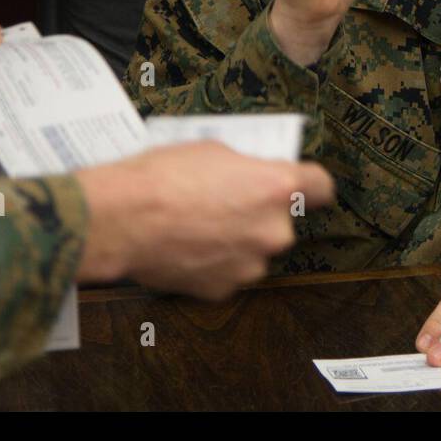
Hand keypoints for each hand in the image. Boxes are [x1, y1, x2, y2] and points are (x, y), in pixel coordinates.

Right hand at [74, 141, 334, 299]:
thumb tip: (250, 173)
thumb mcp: (212, 150)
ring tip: (197, 225)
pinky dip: (213, 262)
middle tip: (224, 201)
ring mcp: (250, 264)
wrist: (119, 220)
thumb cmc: (160, 178)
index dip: (310, 184)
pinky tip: (186, 246)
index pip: (321, 186)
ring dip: (236, 240)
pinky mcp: (223, 289)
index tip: (303, 185)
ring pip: (253, 250)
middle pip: (280, 221)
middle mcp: (272, 230)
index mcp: (276, 188)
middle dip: (258, 213)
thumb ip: (245, 167)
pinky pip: (228, 272)